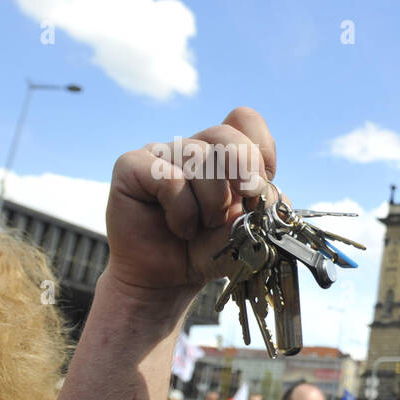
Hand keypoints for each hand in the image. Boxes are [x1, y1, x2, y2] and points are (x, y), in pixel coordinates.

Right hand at [104, 107, 275, 301]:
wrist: (170, 279)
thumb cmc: (209, 249)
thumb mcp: (251, 228)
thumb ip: (266, 203)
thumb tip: (267, 188)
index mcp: (223, 154)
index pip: (246, 121)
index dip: (259, 152)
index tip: (258, 189)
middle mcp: (192, 147)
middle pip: (226, 135)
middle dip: (243, 174)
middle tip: (241, 204)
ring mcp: (160, 153)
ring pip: (199, 158)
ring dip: (212, 203)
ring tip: (202, 226)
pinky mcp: (131, 166)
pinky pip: (168, 178)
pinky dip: (183, 211)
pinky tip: (178, 227)